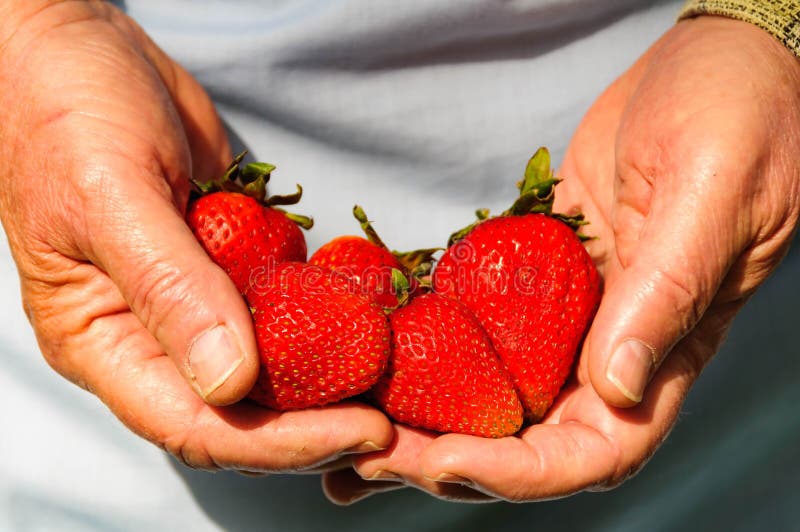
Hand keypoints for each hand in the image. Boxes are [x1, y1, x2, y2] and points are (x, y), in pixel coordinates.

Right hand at [0, 1, 391, 472]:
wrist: (80, 54)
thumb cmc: (64, 113)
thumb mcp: (108, 194)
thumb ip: (168, 286)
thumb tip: (230, 381)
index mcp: (105, 343)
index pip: (199, 425)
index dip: (284, 441)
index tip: (365, 429)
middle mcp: (155, 339)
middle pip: (249, 414)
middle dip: (327, 428)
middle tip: (407, 429)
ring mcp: (202, 304)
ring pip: (278, 370)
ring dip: (344, 384)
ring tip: (412, 392)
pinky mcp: (238, 267)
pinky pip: (293, 310)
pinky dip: (339, 324)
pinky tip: (389, 329)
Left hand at [323, 15, 799, 502]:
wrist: (716, 64)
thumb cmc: (741, 115)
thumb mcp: (713, 194)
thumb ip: (668, 291)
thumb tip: (616, 386)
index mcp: (670, 345)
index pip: (600, 447)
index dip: (523, 470)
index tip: (449, 459)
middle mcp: (616, 344)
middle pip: (532, 436)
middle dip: (452, 458)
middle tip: (372, 456)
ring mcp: (570, 311)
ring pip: (497, 391)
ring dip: (428, 420)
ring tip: (355, 435)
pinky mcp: (535, 273)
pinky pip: (480, 323)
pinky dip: (431, 347)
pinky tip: (379, 358)